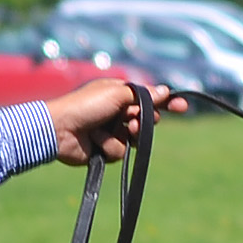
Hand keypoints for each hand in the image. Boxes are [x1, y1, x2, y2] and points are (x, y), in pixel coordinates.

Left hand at [47, 79, 179, 164]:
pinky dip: (109, 146)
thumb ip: (143, 95)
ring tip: (111, 131)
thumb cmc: (86, 106)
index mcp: (118, 94)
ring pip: (134, 139)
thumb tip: (165, 91)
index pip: (148, 99)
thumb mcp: (117, 94)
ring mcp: (111, 131)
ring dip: (125, 135)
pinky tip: (95, 140)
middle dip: (142, 122)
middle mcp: (116, 112)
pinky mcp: (105, 149)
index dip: (166, 103)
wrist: (60, 129)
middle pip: (145, 120)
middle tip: (131, 120)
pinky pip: (119, 151)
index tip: (183, 107)